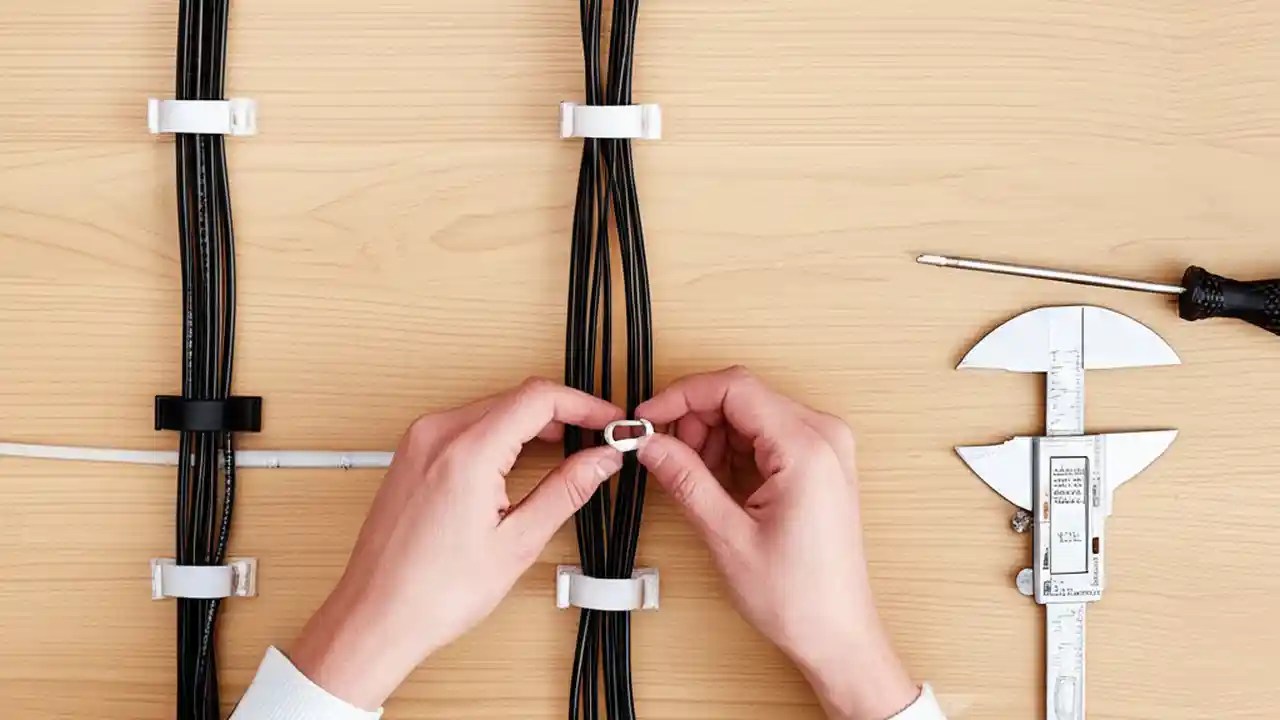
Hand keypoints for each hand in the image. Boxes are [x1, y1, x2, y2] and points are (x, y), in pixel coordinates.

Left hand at [290, 379, 623, 709]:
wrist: (376, 616)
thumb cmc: (434, 592)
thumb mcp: (517, 543)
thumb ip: (565, 491)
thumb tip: (601, 460)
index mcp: (466, 452)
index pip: (538, 399)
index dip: (584, 404)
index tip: (609, 421)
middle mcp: (437, 435)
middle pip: (516, 398)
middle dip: (563, 413)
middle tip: (597, 439)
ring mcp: (419, 441)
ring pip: (492, 408)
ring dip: (533, 423)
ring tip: (568, 451)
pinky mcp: (411, 453)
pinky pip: (467, 424)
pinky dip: (501, 433)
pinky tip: (521, 459)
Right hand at [635, 367, 917, 719]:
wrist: (837, 634)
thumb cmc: (798, 596)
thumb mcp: (728, 536)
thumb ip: (686, 479)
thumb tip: (649, 443)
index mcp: (807, 448)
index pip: (734, 388)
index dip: (682, 396)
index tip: (647, 418)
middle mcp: (824, 436)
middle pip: (742, 396)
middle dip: (695, 418)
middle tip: (663, 452)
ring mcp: (826, 447)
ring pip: (751, 413)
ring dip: (712, 434)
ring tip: (689, 475)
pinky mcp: (819, 462)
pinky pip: (767, 434)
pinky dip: (732, 448)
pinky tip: (713, 480)